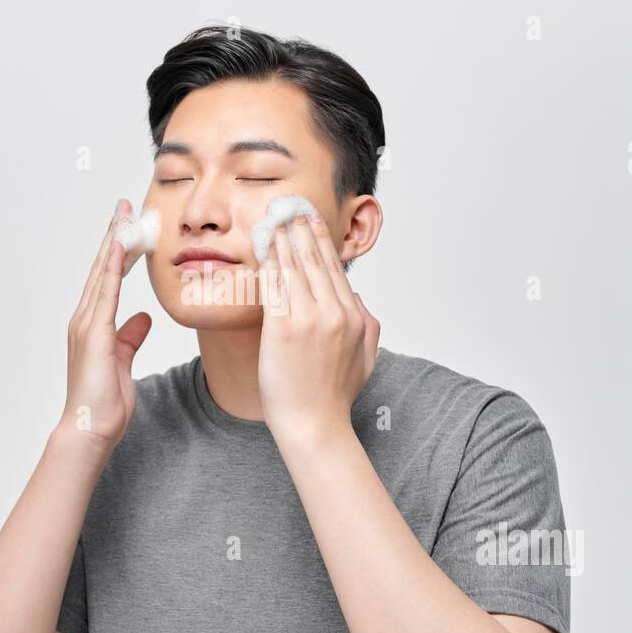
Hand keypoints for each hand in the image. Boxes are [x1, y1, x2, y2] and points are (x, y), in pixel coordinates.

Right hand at [61, 199, 152, 451]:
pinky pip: (106, 294)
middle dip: (113, 235)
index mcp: (93, 325)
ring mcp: (87, 325)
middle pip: (102, 268)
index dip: (116, 250)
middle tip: (123, 206)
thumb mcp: (124, 362)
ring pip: (102, 274)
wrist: (90, 428)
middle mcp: (85, 319)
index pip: (107, 278)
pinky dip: (112, 269)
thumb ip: (131, 337)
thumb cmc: (104, 402)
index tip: (127, 225)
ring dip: (113, 243)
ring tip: (122, 215)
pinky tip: (120, 248)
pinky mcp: (95, 335)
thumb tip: (143, 318)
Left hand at [256, 210, 379, 441]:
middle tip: (288, 206)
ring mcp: (308, 319)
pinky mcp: (282, 329)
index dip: (320, 240)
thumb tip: (361, 299)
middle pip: (314, 260)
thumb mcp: (366, 359)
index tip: (311, 220)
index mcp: (354, 317)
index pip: (334, 269)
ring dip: (282, 239)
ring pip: (293, 268)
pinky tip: (263, 247)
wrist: (314, 426)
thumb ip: (369, 325)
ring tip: (273, 218)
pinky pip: (274, 286)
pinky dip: (269, 263)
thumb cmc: (334, 398)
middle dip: (300, 229)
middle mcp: (334, 313)